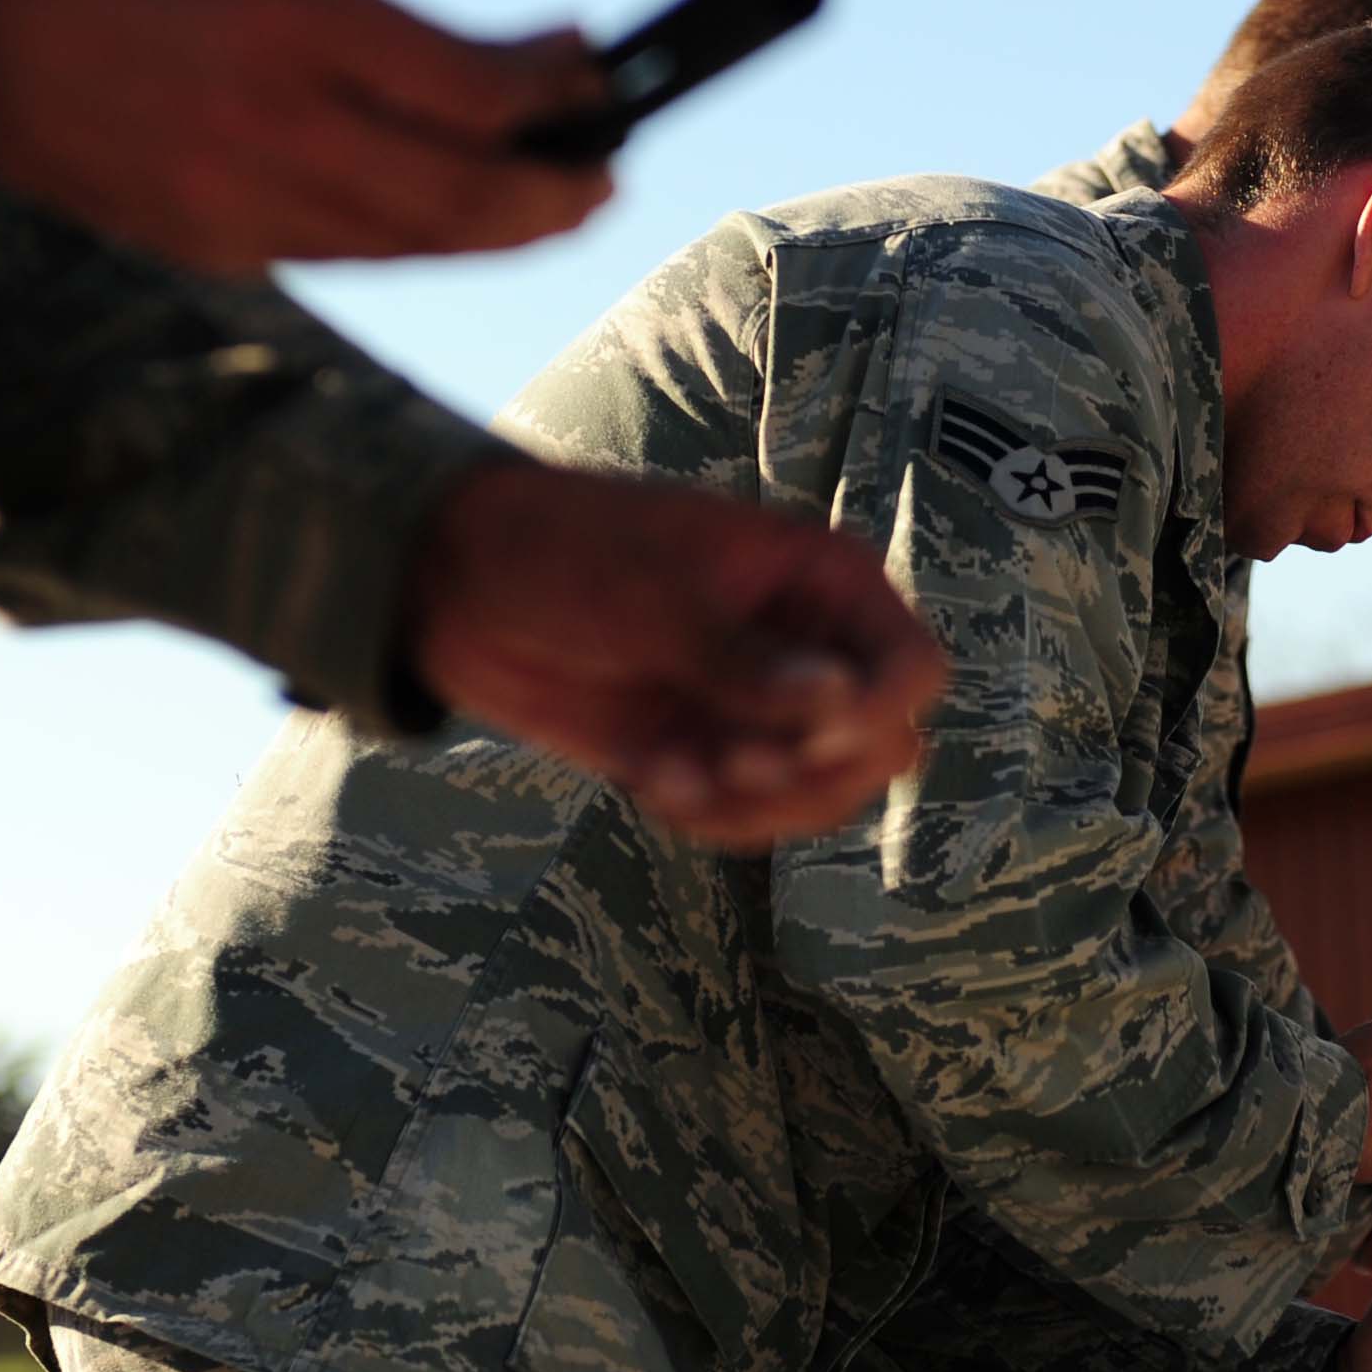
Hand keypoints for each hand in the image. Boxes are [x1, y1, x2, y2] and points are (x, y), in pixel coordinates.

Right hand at [0, 0, 615, 274]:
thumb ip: (405, 34)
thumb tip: (538, 73)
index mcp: (289, 25)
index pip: (471, 97)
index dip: (555, 101)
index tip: (605, 77)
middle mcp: (270, 129)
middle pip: (460, 201)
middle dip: (553, 196)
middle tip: (608, 171)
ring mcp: (236, 205)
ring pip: (411, 244)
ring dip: (499, 227)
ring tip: (553, 195)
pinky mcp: (211, 248)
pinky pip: (345, 256)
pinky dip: (414, 238)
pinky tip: (446, 209)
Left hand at [408, 461, 944, 848]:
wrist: (458, 584)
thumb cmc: (564, 551)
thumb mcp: (657, 594)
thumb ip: (748, 659)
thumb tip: (844, 705)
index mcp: (821, 583)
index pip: (913, 668)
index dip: (881, 712)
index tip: (809, 728)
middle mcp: (806, 651)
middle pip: (883, 750)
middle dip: (816, 776)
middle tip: (732, 759)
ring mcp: (756, 710)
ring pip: (820, 799)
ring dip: (756, 809)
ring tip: (674, 776)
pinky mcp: (704, 756)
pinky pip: (747, 819)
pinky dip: (708, 820)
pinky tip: (649, 782)